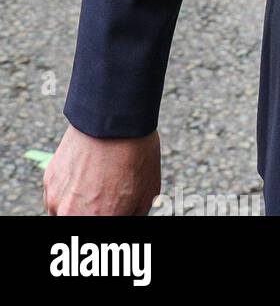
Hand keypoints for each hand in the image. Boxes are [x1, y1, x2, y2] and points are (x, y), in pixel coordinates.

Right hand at [44, 123, 159, 215]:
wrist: (114, 118)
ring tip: (98, 184)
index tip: (115, 212)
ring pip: (66, 214)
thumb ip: (133, 217)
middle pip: (81, 221)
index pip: (98, 243)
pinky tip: (86, 174)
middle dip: (95, 214)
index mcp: (101, 221)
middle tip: (106, 201)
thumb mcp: (148, 193)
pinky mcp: (49, 183)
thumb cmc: (135, 155)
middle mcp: (73, 216)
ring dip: (78, 208)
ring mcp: (57, 201)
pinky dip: (69, 192)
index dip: (112, 217)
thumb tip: (126, 219)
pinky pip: (57, 199)